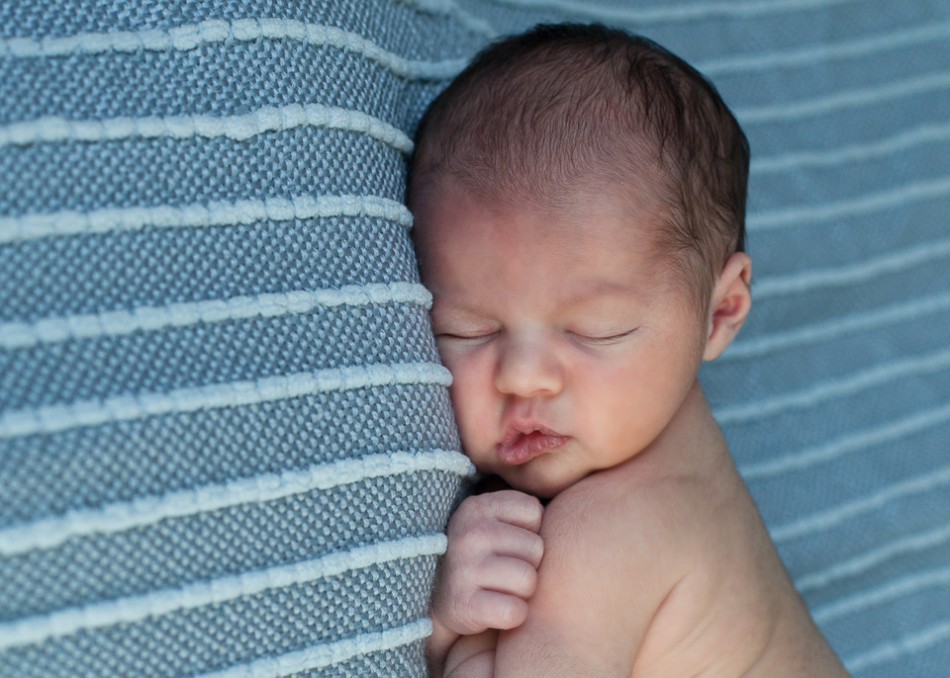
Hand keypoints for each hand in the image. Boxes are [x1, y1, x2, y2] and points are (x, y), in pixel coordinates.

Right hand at [433, 489, 544, 635]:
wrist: (441, 598)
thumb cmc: (483, 556)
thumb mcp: (495, 521)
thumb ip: (522, 509)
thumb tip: (583, 491)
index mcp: (477, 506)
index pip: (535, 513)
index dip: (528, 532)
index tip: (506, 542)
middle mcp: (468, 532)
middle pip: (536, 549)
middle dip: (527, 564)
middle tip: (501, 570)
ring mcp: (463, 568)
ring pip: (529, 582)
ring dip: (520, 592)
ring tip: (497, 588)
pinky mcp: (463, 604)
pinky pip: (515, 612)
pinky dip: (510, 616)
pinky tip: (492, 609)